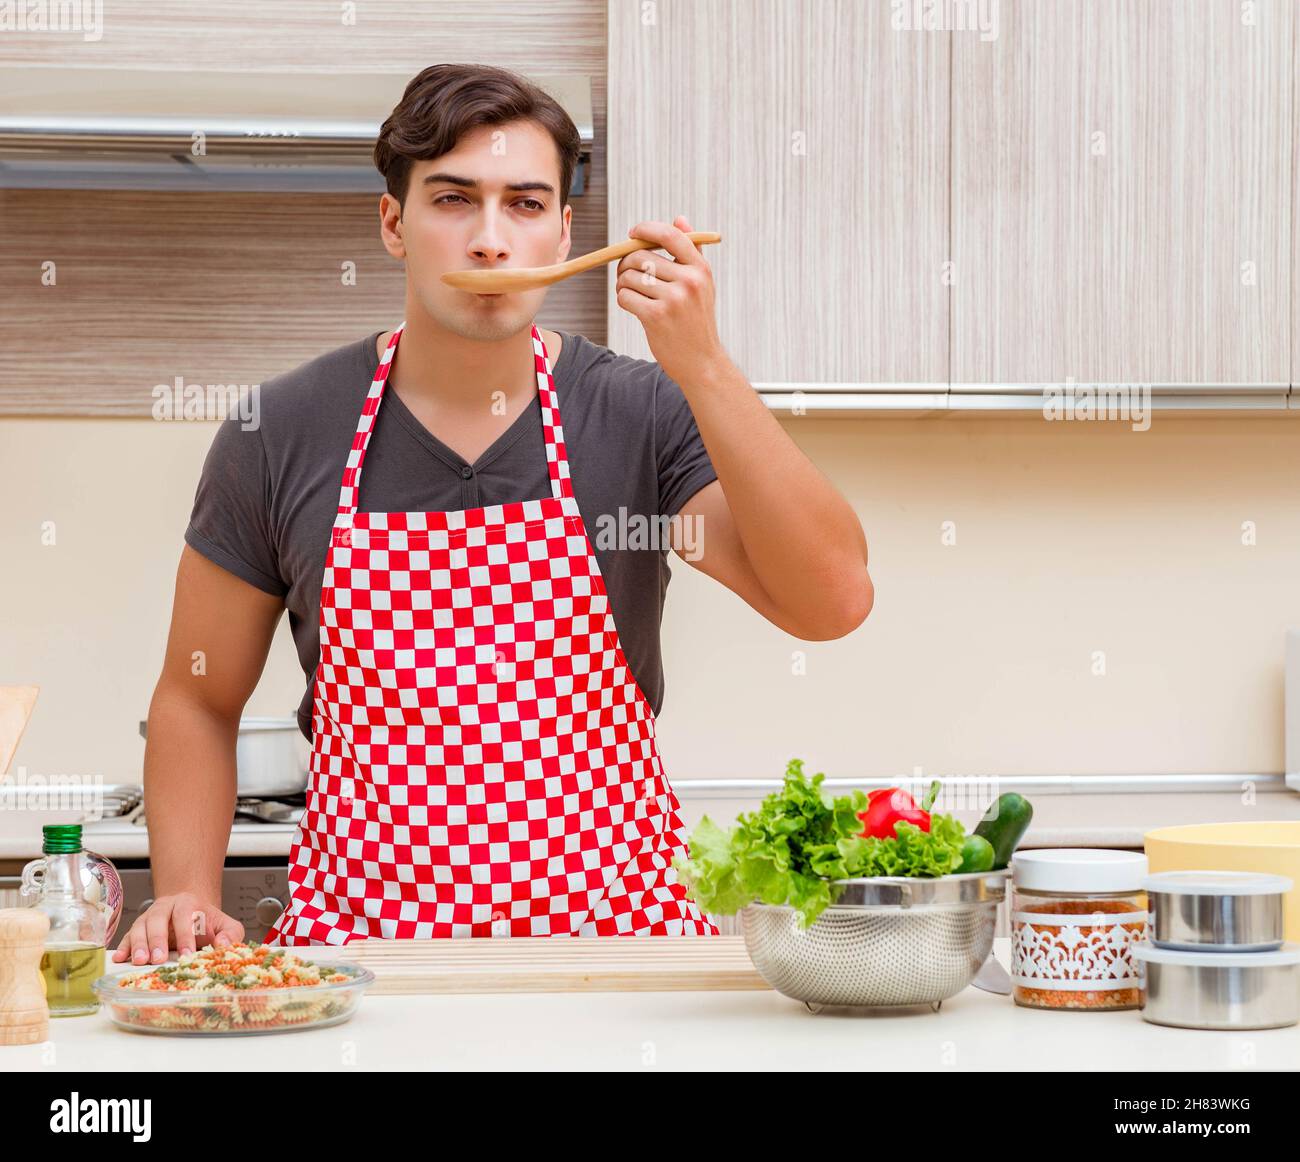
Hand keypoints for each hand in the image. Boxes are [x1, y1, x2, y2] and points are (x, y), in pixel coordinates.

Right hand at [110, 892, 245, 965]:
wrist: (189, 912)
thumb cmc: (206, 922)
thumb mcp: (225, 925)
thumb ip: (231, 933)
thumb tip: (223, 945)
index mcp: (187, 903)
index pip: (185, 916)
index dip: (185, 935)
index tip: (187, 955)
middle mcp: (165, 908)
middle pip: (158, 919)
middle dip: (157, 940)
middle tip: (158, 959)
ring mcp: (149, 918)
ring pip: (140, 927)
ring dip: (139, 944)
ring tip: (140, 961)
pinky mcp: (137, 930)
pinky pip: (127, 936)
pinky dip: (123, 947)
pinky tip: (119, 958)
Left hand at [615, 215, 728, 386]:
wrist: (702, 362)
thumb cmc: (697, 321)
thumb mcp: (703, 284)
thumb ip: (691, 251)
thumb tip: (679, 218)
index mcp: (700, 269)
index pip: (669, 234)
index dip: (645, 229)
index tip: (633, 234)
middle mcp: (689, 281)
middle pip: (640, 256)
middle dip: (626, 263)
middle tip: (626, 274)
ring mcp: (673, 300)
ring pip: (629, 277)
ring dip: (622, 284)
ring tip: (631, 293)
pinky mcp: (656, 317)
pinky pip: (625, 297)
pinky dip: (623, 300)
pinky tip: (633, 307)